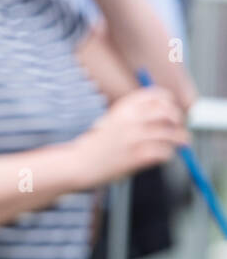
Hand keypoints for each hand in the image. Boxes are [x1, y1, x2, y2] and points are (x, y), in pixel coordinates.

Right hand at [72, 86, 188, 186]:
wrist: (79, 163)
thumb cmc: (98, 144)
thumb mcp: (113, 120)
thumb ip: (137, 114)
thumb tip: (169, 113)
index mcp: (124, 107)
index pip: (158, 95)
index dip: (169, 102)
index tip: (171, 110)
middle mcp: (131, 119)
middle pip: (169, 112)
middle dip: (178, 121)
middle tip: (179, 129)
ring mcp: (135, 137)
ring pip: (172, 134)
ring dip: (179, 140)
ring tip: (179, 144)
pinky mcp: (138, 156)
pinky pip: (165, 152)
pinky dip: (167, 155)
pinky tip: (160, 157)